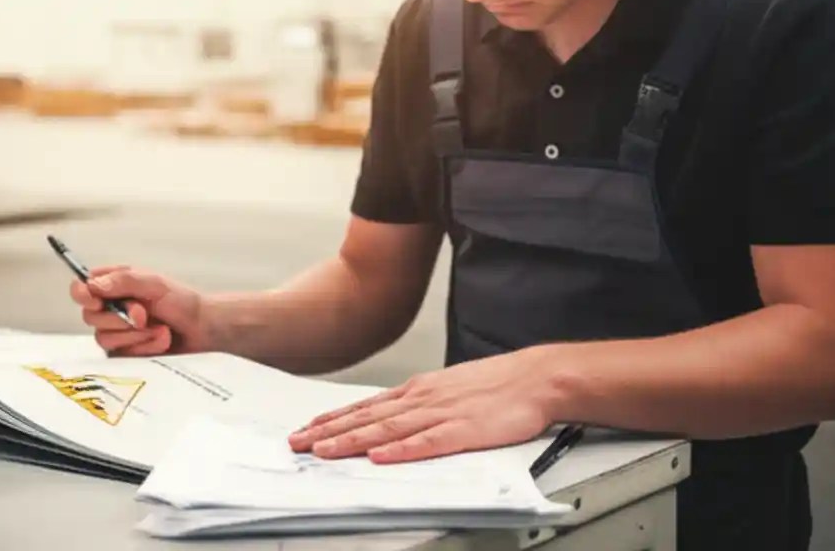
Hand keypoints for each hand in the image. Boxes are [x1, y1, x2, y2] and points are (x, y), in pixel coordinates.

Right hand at [70, 266, 208, 356]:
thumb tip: (93, 286)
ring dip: (136, 334)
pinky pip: (120, 354)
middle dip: (119, 318)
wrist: (202, 329)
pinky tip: (160, 341)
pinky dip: (144, 346)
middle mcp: (111, 309)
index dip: (82, 295)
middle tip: (144, 314)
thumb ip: (123, 281)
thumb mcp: (154, 283)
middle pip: (89, 317)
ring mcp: (117, 333)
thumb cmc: (181, 302)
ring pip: (104, 338)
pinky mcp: (126, 353)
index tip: (95, 300)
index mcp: (115, 286)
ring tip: (160, 329)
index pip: (82, 289)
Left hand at [287, 347, 560, 463]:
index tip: (308, 429)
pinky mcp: (463, 431)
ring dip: (352, 441)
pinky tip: (380, 457)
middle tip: (298, 443)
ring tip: (324, 451)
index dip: (334, 419)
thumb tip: (391, 416)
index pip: (367, 407)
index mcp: (419, 391)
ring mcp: (441, 414)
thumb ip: (420, 403)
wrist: (536, 377)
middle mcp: (422, 399)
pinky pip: (427, 443)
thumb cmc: (496, 385)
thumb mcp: (449, 387)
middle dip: (329, 432)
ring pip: (387, 430)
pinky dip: (400, 451)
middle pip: (367, 418)